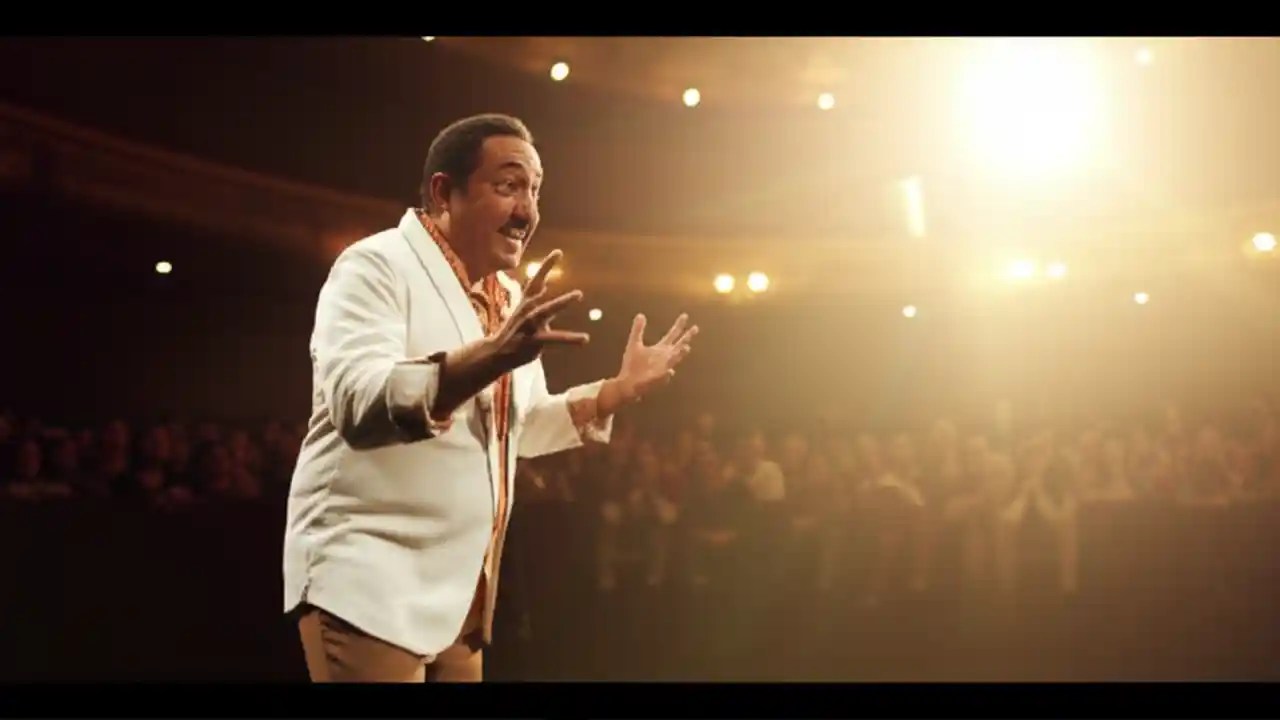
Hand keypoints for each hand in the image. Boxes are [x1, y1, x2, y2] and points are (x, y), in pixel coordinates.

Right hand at [489, 249, 588, 371]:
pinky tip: (585, 338)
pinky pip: (553, 339)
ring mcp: (529, 325)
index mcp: (526, 303)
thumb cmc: (514, 332)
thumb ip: (535, 298)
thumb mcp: (524, 311)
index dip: (546, 266)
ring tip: (578, 293)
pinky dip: (570, 339)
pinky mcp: (533, 341)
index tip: (558, 252)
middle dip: (548, 276)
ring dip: (561, 301)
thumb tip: (543, 285)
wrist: (496, 353)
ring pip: (545, 310)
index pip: (536, 281)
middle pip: (537, 290)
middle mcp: (527, 310)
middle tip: (566, 264)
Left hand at [613, 312, 697, 401]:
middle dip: (686, 337)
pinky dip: (667, 373)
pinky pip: (664, 375)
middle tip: (695, 327)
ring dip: (680, 355)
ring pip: (674, 360)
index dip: (679, 325)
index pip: (673, 335)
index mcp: (660, 348)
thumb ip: (638, 330)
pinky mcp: (657, 378)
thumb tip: (641, 314)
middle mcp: (665, 357)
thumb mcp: (634, 343)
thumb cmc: (632, 365)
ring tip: (686, 348)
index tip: (685, 315)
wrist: (627, 383)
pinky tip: (670, 371)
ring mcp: (663, 367)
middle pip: (679, 345)